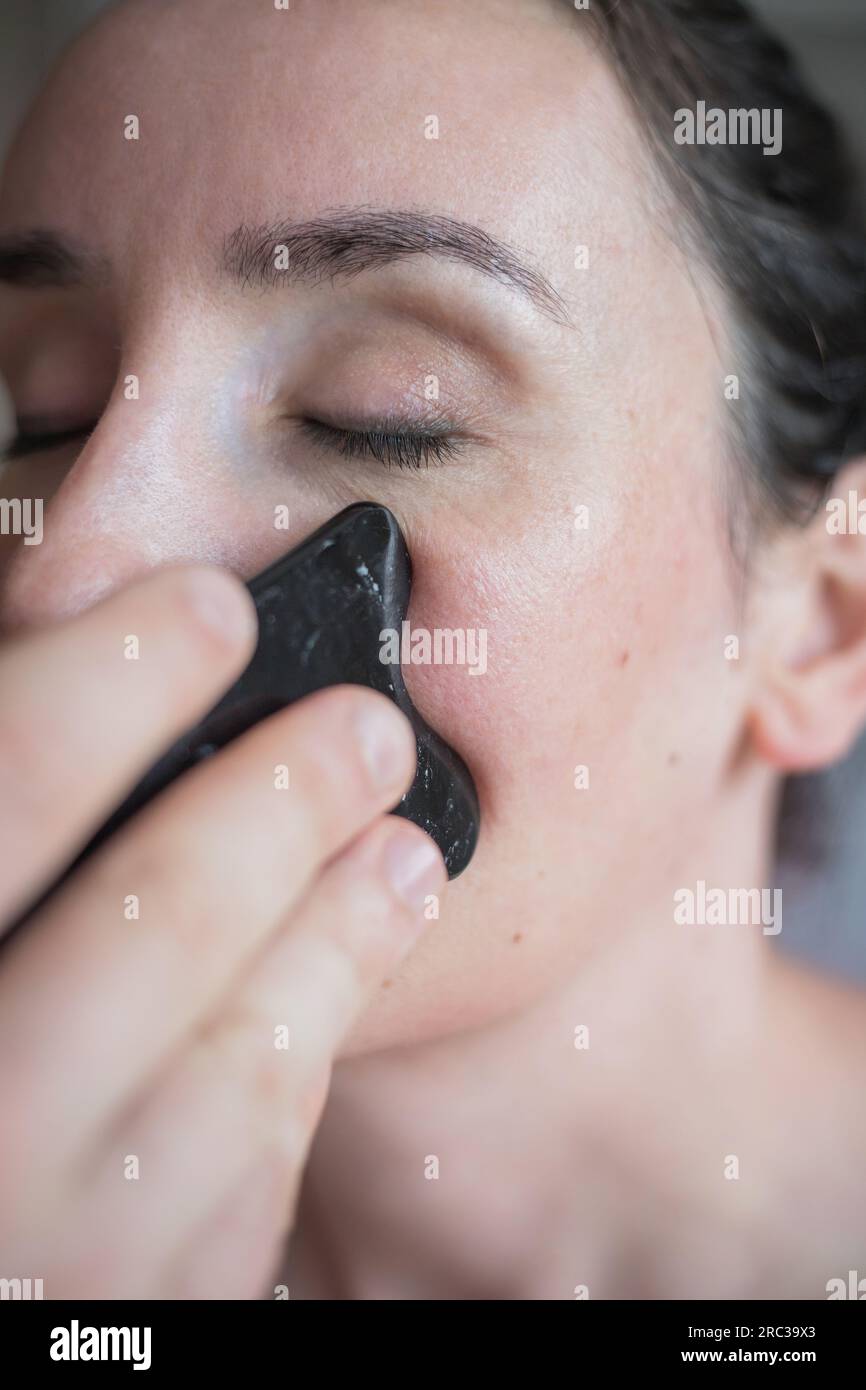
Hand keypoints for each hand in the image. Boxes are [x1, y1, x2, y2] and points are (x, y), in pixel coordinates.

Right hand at [0, 565, 444, 1296]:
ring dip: (337, 933)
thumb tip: (76, 665)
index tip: (206, 608)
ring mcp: (48, 1247)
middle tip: (364, 726)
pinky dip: (303, 1059)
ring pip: (236, 1066)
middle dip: (275, 800)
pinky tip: (337, 988)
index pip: (2, 795)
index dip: (106, 681)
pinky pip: (248, 1184)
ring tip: (399, 853)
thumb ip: (10, 826)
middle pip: (149, 924)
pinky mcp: (139, 1318)